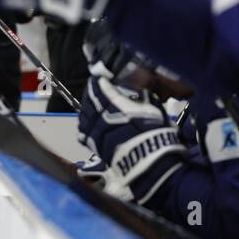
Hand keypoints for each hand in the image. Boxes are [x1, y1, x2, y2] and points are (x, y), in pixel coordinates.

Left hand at [80, 73, 183, 204]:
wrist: (149, 162)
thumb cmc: (155, 133)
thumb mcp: (153, 109)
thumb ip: (143, 98)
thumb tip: (140, 91)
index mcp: (115, 104)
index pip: (101, 87)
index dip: (99, 80)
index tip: (100, 77)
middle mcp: (101, 116)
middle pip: (90, 100)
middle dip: (92, 92)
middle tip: (96, 88)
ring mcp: (95, 132)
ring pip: (84, 115)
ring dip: (87, 107)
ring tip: (91, 105)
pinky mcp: (94, 146)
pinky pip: (83, 132)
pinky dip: (84, 125)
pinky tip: (87, 123)